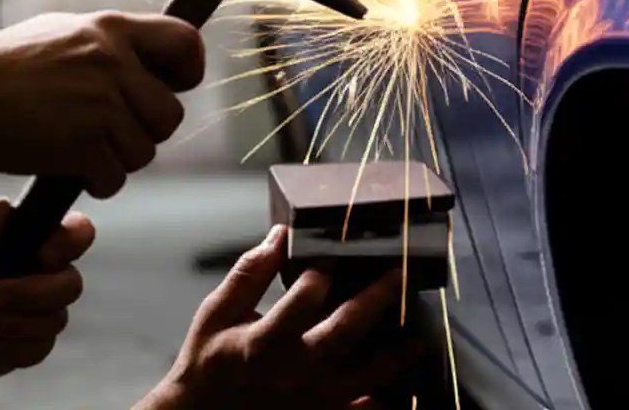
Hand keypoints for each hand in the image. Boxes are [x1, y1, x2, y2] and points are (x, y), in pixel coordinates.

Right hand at [0, 11, 203, 196]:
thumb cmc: (7, 65)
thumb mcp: (65, 32)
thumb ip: (113, 44)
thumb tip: (158, 62)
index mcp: (112, 30)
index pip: (185, 41)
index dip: (188, 71)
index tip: (172, 86)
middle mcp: (112, 63)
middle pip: (170, 115)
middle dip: (146, 131)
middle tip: (111, 131)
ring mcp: (98, 104)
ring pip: (145, 151)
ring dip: (118, 159)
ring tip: (83, 146)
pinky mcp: (81, 144)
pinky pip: (115, 178)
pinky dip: (97, 182)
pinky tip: (72, 167)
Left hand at [0, 199, 94, 405]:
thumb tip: (4, 208)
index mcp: (29, 244)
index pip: (76, 232)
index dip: (72, 242)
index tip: (44, 255)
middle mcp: (43, 275)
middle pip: (73, 283)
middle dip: (36, 292)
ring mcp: (40, 312)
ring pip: (58, 318)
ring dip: (17, 323)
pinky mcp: (32, 344)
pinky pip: (40, 348)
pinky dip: (11, 347)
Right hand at [136, 226, 419, 409]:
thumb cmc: (208, 361)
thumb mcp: (217, 313)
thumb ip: (248, 275)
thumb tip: (280, 235)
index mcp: (262, 343)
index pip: (299, 303)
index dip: (319, 275)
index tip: (335, 251)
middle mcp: (290, 372)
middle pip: (343, 334)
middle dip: (374, 300)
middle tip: (399, 274)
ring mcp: (307, 400)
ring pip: (363, 378)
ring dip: (394, 358)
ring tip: (420, 338)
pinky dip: (376, 404)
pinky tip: (396, 393)